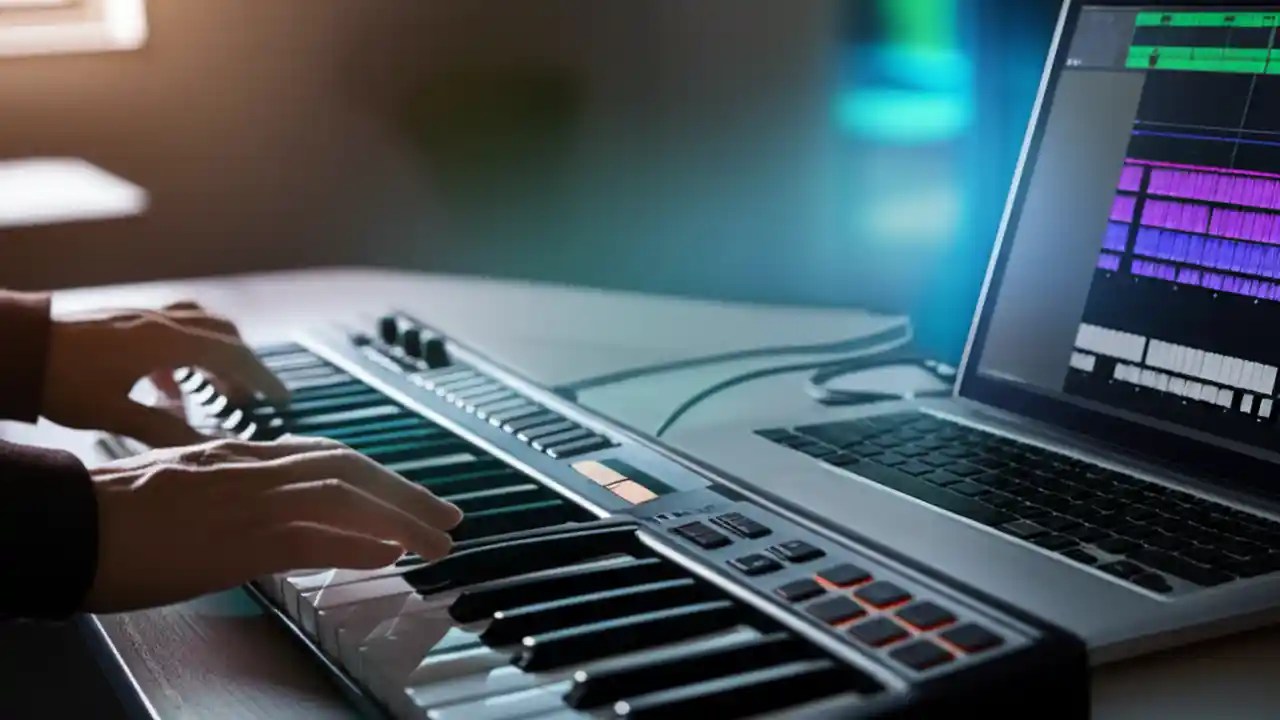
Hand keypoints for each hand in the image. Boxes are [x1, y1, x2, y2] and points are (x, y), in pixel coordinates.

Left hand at [42, 301, 287, 446]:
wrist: (17, 347)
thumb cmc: (62, 378)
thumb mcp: (114, 413)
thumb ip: (162, 430)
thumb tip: (201, 450)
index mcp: (168, 342)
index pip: (233, 354)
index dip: (261, 377)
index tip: (279, 397)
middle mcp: (162, 323)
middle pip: (222, 334)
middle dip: (242, 364)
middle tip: (251, 393)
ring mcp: (143, 319)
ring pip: (198, 328)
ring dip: (213, 356)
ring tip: (213, 389)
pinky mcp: (125, 323)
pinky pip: (170, 332)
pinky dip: (182, 356)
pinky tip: (166, 386)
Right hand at [86, 436, 463, 612]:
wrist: (64, 521)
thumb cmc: (113, 514)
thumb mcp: (187, 489)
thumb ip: (237, 493)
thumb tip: (277, 518)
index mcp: (240, 456)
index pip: (328, 456)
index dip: (378, 475)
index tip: (410, 493)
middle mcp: (252, 469)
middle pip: (352, 471)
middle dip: (408, 494)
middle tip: (448, 516)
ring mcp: (247, 500)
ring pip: (345, 499)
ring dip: (402, 520)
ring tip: (438, 543)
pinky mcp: (235, 538)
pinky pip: (314, 536)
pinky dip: (359, 544)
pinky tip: (390, 556)